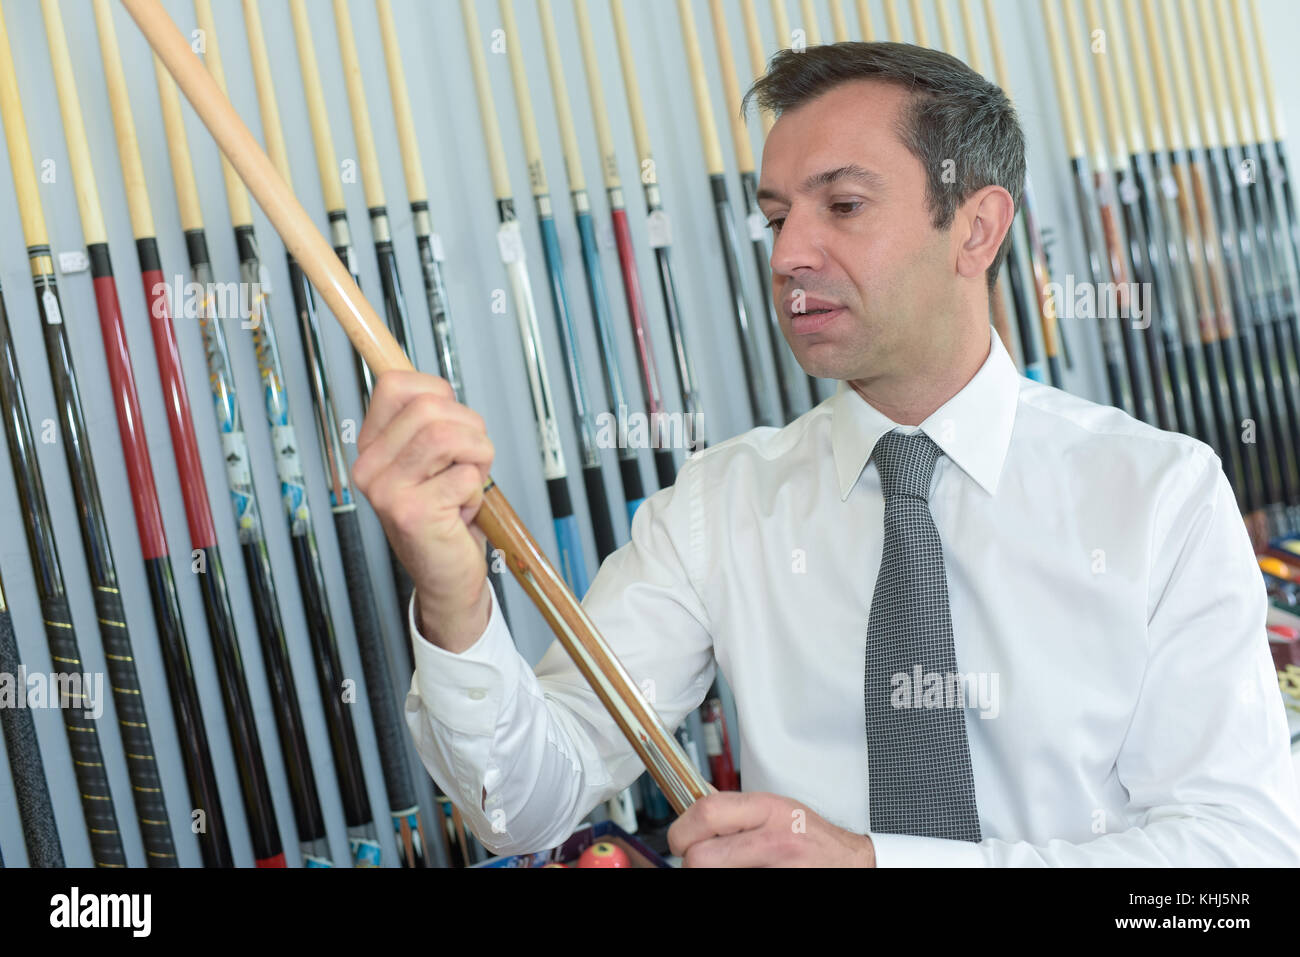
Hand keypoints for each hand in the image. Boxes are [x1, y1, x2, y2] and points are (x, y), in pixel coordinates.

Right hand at [352, 371, 494, 651]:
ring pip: (448, 436)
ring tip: (469, 481)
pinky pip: (465, 475)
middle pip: (430, 407)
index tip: (452, 421)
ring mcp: (387, 490)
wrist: (447, 575)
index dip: (438, 393)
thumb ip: (430, 422)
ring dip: (477, 456)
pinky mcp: (412, 513)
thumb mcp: (432, 460)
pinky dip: (477, 489)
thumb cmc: (446, 512)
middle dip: (470, 428)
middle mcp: (370, 467)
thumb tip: (438, 388)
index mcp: (371, 446)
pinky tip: (462, 510)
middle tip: (471, 459)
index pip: (396, 384)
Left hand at [667, 791, 875, 866]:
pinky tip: (743, 872)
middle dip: (691, 860)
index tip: (680, 838)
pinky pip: (734, 884)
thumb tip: (693, 804)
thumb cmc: (809, 835)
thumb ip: (734, 810)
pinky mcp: (776, 886)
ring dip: (710, 873)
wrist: (847, 862)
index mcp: (767, 809)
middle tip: (698, 858)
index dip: (682, 830)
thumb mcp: (773, 808)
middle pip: (700, 857)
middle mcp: (771, 840)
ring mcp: (776, 870)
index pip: (706, 813)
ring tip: (727, 864)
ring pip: (714, 875)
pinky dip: (728, 879)